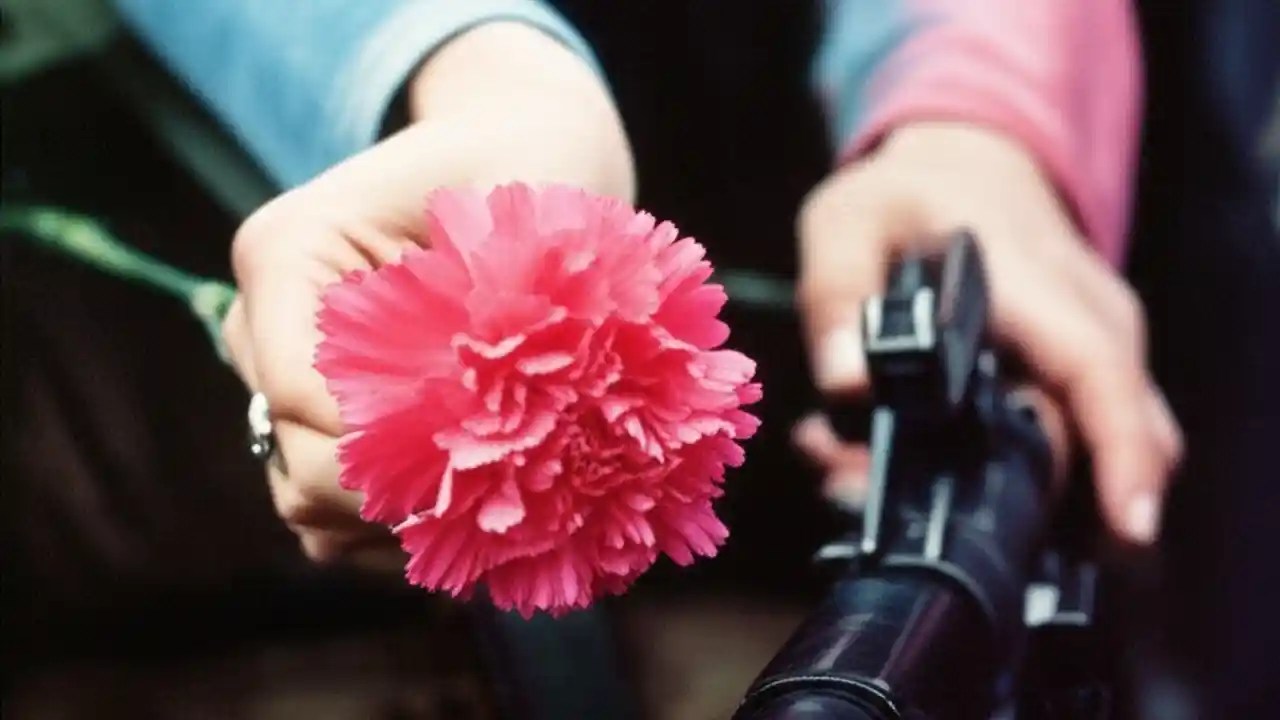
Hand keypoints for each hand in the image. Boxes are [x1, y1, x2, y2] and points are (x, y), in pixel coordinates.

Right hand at [220, 23, 634, 564]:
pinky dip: (397, 530)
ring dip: (397, 523)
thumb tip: (486, 418)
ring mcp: (286, 379)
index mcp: (287, 252)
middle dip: (397, 494)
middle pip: (295, 458)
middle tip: (500, 505)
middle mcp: (266, 323)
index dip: (381, 452)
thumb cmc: (524, 168)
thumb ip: (489, 302)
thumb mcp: (518, 215)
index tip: (478, 472)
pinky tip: (475, 514)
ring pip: (306, 500)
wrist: (515, 156)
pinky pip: (334, 514)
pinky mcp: (321, 423)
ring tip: (495, 513)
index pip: (297, 389)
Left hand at [794, 122, 1181, 543]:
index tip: (1125, 525)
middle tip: (919, 525)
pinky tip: (929, 472)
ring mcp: (1103, 344)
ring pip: (1107, 446)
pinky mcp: (1093, 368)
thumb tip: (846, 384)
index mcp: (1035, 281)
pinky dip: (1027, 474)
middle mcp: (1091, 318)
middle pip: (1114, 435)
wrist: (967, 162)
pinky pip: (1087, 435)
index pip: (1097, 370)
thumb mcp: (846, 225)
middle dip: (1035, 505)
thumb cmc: (904, 196)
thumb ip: (837, 297)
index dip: (1119, 452)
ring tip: (891, 490)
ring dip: (1025, 497)